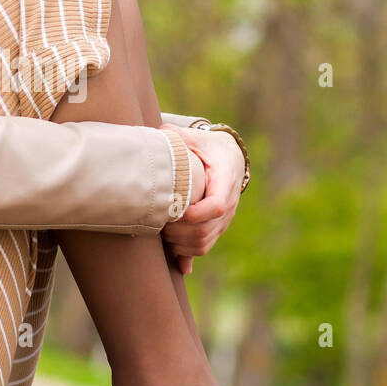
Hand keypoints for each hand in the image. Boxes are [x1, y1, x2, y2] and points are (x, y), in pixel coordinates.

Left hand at [160, 124, 244, 274]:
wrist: (230, 159)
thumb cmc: (207, 148)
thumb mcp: (195, 138)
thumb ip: (176, 136)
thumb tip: (156, 134)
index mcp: (226, 181)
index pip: (217, 205)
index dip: (196, 213)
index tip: (176, 211)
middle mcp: (229, 204)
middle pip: (205, 229)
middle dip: (178, 230)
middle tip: (158, 220)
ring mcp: (224, 220)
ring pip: (202, 243)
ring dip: (178, 242)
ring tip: (161, 229)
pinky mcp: (217, 229)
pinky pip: (202, 248)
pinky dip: (184, 252)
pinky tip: (169, 246)